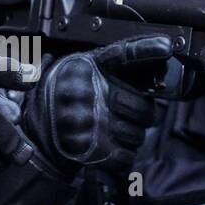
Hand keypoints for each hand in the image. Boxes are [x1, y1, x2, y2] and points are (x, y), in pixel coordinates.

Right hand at [21, 35, 170, 174]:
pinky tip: (110, 145)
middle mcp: (84, 92)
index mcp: (85, 68)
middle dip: (144, 115)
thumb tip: (160, 55)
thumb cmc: (69, 96)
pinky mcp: (86, 148)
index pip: (122, 55)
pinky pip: (126, 156)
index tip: (166, 48)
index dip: (146, 50)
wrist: (38, 130)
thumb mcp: (83, 71)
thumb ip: (116, 65)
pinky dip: (123, 155)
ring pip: (137, 135)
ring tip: (116, 129)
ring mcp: (85, 122)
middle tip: (132, 113)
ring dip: (133, 136)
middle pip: (143, 107)